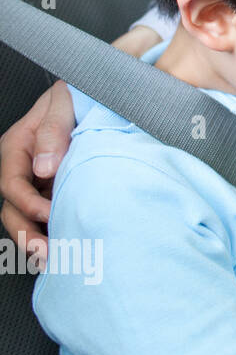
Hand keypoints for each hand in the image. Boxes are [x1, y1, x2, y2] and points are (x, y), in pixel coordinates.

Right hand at [1, 80, 77, 262]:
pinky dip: (53, 233)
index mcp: (18, 146)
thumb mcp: (64, 102)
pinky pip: (48, 217)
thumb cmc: (81, 93)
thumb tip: (44, 167)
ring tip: (53, 261)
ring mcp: (39, 182)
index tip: (51, 214)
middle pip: (13, 208)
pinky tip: (66, 250)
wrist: (104, 92)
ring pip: (26, 218)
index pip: (12, 184)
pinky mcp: (57, 191)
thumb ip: (53, 131)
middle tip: (47, 253)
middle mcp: (24, 168)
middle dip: (26, 233)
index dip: (28, 204)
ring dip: (37, 240)